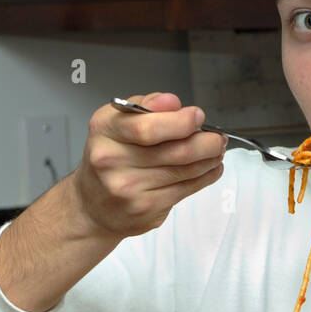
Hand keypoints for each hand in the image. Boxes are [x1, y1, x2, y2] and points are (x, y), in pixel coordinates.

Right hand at [72, 92, 226, 240]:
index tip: (198, 116)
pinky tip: (210, 168)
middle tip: (218, 137)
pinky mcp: (145, 209)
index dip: (182, 122)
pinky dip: (205, 177)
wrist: (92, 204)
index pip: (149, 127)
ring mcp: (128, 189)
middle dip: (207, 142)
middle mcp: (112, 161)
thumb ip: (147, 106)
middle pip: (176, 151)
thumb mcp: (118, 121)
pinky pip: (186, 190)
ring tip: (216, 150)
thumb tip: (172, 102)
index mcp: (105, 131)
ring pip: (186, 171)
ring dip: (210, 159)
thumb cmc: (111, 156)